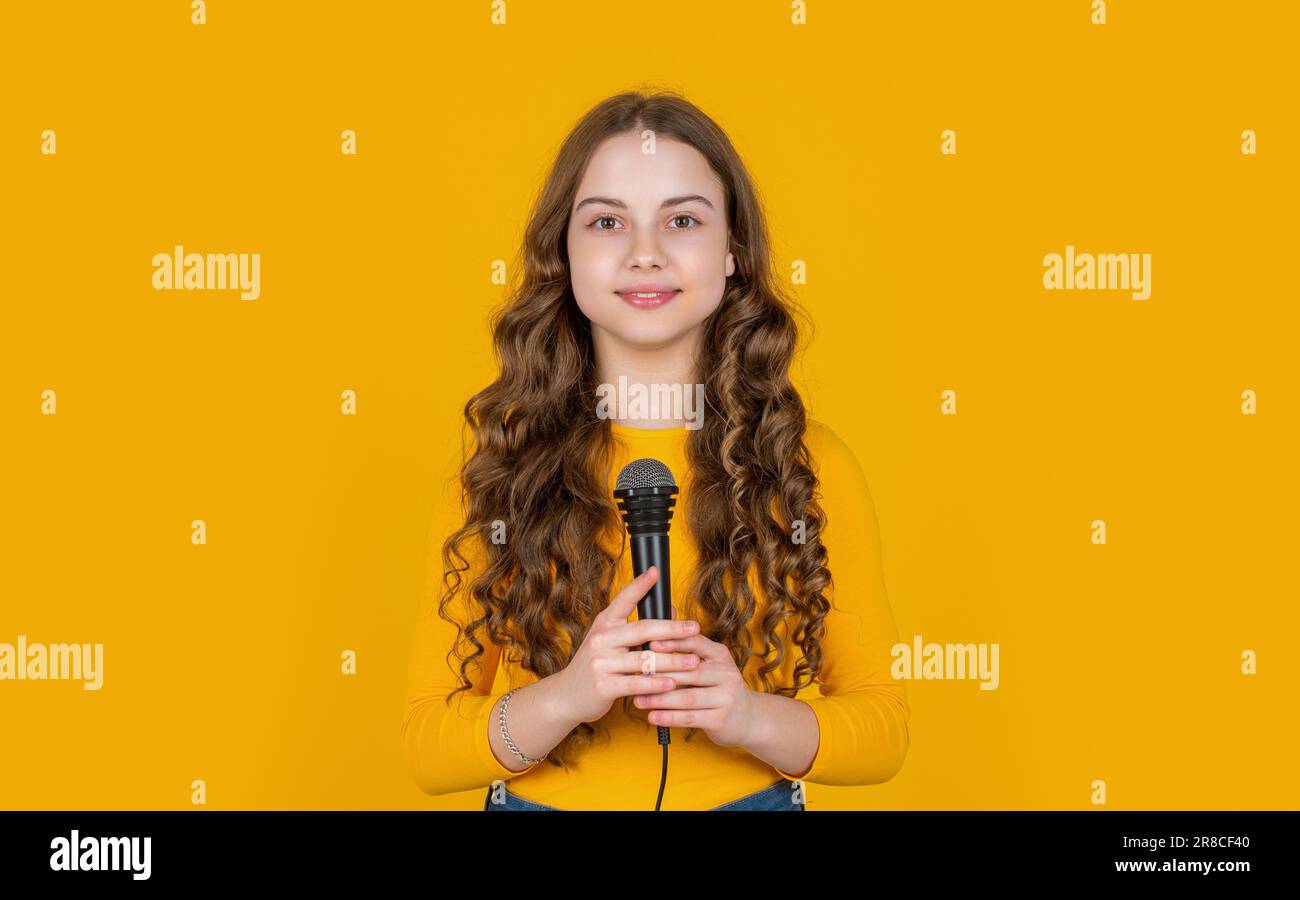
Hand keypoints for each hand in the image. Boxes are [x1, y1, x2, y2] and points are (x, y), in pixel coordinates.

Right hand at [554, 566, 702, 725]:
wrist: (566, 695)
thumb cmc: (597, 665)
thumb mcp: (612, 641)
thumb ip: (639, 628)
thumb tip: (673, 611)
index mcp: (604, 623)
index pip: (624, 599)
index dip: (640, 585)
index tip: (656, 571)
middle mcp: (601, 638)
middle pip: (643, 629)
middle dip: (672, 629)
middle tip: (695, 627)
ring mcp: (600, 662)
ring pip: (644, 659)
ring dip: (672, 661)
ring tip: (694, 662)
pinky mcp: (603, 686)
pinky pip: (636, 683)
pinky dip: (656, 683)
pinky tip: (672, 684)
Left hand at [635, 630, 758, 747]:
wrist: (748, 718)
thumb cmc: (718, 687)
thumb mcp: (709, 664)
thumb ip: (687, 647)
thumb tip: (663, 620)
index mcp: (720, 654)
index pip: (695, 642)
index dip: (672, 642)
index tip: (649, 644)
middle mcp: (726, 673)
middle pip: (689, 671)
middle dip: (659, 673)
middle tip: (636, 675)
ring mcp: (726, 697)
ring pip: (687, 696)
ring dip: (659, 699)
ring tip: (637, 700)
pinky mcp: (721, 719)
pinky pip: (690, 717)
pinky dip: (668, 718)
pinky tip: (652, 717)